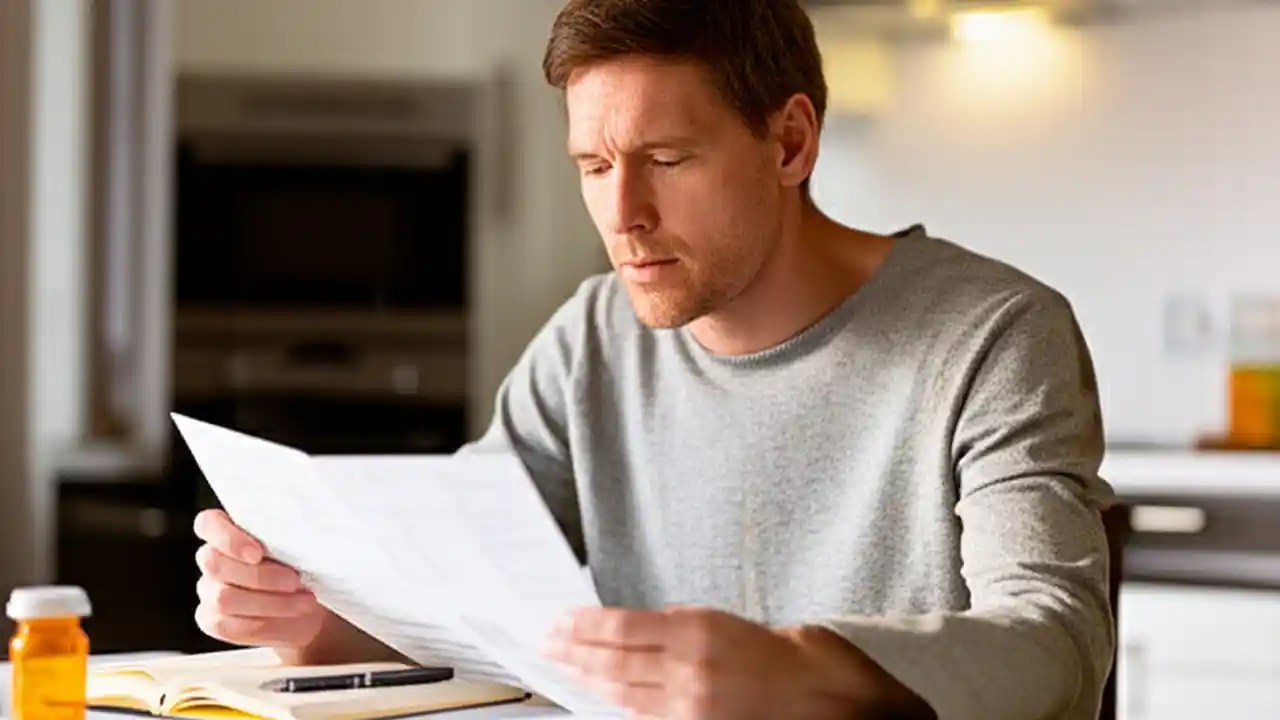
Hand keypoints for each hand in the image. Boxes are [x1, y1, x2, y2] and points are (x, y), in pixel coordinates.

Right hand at [192, 509, 325, 654]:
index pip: (208, 523)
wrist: (308, 603)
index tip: (258, 553)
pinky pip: (228, 625)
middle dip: (261, 575)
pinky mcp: (212, 620)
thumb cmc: (302, 567)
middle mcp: (211, 558)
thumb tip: (296, 535)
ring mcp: (209, 591)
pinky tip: (289, 615)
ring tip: (303, 600)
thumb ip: (284, 538)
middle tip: (295, 579)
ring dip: (270, 601)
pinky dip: (265, 621)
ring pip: (224, 598)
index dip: (228, 539)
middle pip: (215, 564)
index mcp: (226, 530)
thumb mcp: (298, 547)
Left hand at [546, 606, 934, 719]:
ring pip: (626, 696)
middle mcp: (689, 671)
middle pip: (616, 662)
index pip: (624, 628)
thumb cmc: (815, 666)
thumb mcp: (756, 624)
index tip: (561, 622)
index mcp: (703, 632)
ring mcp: (693, 709)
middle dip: (577, 653)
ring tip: (565, 671)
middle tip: (548, 645)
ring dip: (592, 682)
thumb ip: (709, 627)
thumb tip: (675, 631)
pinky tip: (609, 701)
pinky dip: (625, 710)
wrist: (846, 710)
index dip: (585, 627)